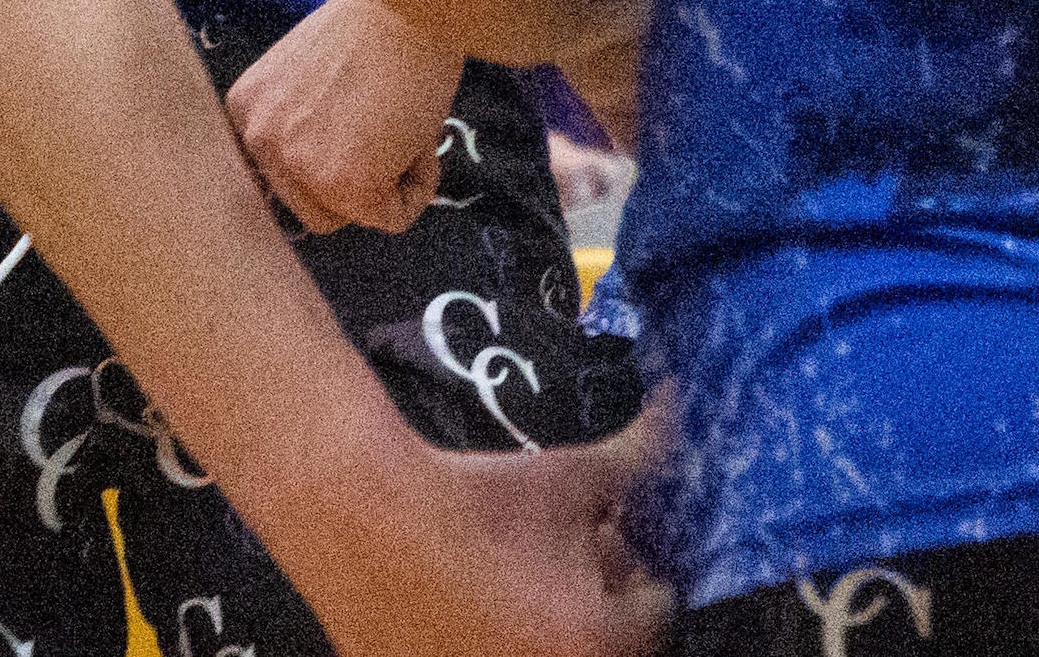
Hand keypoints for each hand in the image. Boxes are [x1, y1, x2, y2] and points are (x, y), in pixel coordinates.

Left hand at [226, 0, 465, 234]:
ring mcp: (298, 166)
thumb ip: (299, 124)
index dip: (334, 152)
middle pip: (311, 204)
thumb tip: (323, 170)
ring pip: (349, 216)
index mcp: (245, 110)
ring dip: (386, 183)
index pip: (285, 172)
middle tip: (384, 124)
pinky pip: (393, 218)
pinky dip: (418, 187)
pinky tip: (419, 137)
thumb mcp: (306, 81)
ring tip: (401, 126)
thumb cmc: (373, 26)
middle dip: (355, 178)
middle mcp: (258, 141)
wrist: (408, 0)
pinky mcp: (347, 185)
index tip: (357, 111)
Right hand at [303, 421, 671, 656]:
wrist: (363, 513)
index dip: (637, 563)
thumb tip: (675, 405)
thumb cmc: (476, 496)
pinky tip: (472, 590)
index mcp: (596, 639)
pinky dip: (488, 630)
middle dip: (594, 592)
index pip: (655, 610)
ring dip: (546, 616)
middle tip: (562, 548)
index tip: (611, 536)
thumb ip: (638, 454)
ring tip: (518, 569)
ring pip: (545, 645)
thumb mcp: (568, 473)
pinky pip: (485, 648)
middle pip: (603, 636)